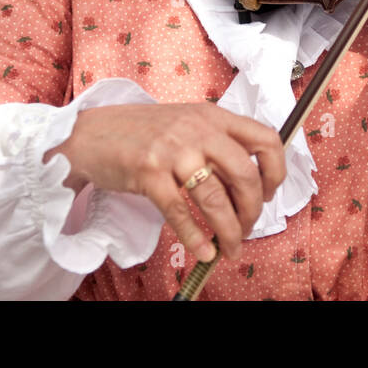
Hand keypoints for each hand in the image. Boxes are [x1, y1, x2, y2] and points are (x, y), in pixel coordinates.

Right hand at [44, 103, 285, 262]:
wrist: (92, 133)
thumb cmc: (143, 133)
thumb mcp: (188, 123)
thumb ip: (218, 142)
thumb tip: (250, 184)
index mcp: (213, 116)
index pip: (265, 139)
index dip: (275, 171)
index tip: (268, 193)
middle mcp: (198, 129)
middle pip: (245, 175)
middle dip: (252, 210)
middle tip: (247, 227)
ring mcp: (173, 150)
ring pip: (215, 198)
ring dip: (229, 230)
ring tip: (230, 247)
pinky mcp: (148, 173)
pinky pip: (180, 212)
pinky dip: (196, 237)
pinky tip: (203, 251)